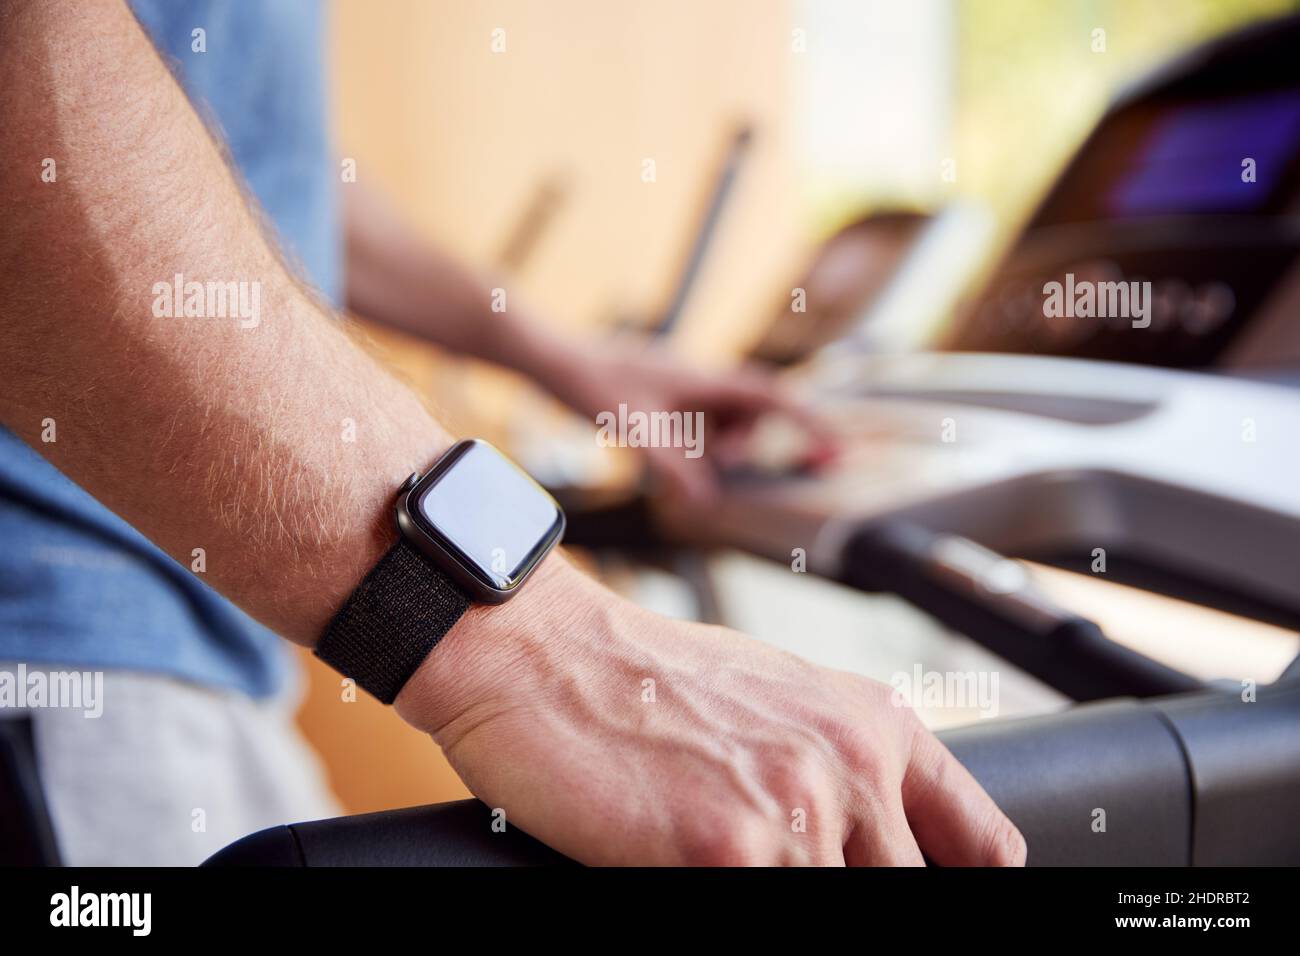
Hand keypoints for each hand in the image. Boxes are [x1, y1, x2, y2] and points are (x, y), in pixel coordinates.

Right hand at [396, 559, 1026, 865]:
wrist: (547, 654)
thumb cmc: (646, 676)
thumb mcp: (777, 699)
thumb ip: (839, 764)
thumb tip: (866, 836)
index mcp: (873, 726)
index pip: (983, 844)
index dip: (967, 881)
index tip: (938, 891)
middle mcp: (853, 767)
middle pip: (904, 889)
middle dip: (845, 884)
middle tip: (777, 862)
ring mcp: (797, 813)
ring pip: (836, 903)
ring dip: (781, 885)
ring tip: (721, 855)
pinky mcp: (729, 853)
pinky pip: (765, 911)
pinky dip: (721, 898)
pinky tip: (685, 864)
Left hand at [541, 341, 836, 501]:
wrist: (552, 357)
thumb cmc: (592, 383)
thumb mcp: (635, 432)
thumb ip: (674, 468)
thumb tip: (706, 503)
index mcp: (704, 378)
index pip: (771, 398)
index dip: (809, 422)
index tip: (837, 448)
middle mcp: (701, 379)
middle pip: (754, 413)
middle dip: (752, 443)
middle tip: (733, 464)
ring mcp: (684, 387)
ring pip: (726, 421)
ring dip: (719, 447)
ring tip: (676, 457)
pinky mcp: (666, 397)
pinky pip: (700, 424)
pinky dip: (696, 445)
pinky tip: (664, 455)